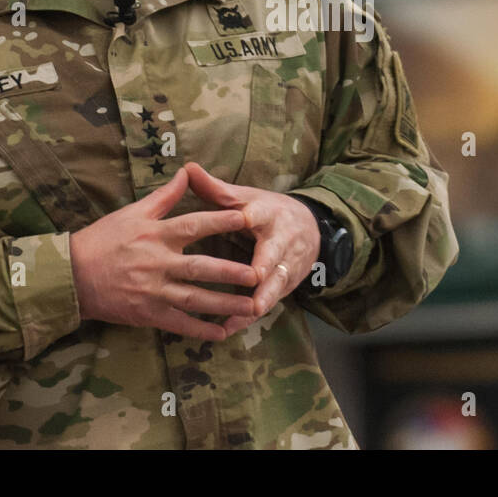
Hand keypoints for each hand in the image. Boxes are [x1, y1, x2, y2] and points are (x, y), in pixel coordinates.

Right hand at [68, 164, 259, 341]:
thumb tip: (187, 171)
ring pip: (195, 299)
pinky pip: (179, 323)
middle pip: (200, 267)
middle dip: (230, 272)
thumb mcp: (132, 212)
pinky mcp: (147, 314)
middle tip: (258, 274)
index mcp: (156, 234)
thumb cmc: (102, 239)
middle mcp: (157, 262)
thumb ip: (165, 196)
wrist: (71, 275)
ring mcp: (153, 290)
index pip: (194, 225)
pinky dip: (200, 330)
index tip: (246, 218)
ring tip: (251, 307)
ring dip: (224, 304)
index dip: (221, 221)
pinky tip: (222, 334)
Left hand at [183, 162, 320, 335]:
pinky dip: (248, 317)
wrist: (310, 229)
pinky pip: (267, 304)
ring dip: (260, 301)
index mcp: (269, 215)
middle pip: (275, 257)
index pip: (262, 214)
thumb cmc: (268, 212)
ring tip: (243, 314)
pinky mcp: (284, 287)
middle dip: (266, 270)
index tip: (246, 220)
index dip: (254, 217)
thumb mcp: (247, 197)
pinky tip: (228, 328)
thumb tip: (188, 168)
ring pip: (274, 286)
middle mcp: (282, 242)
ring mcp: (285, 267)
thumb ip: (217, 189)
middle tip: (255, 280)